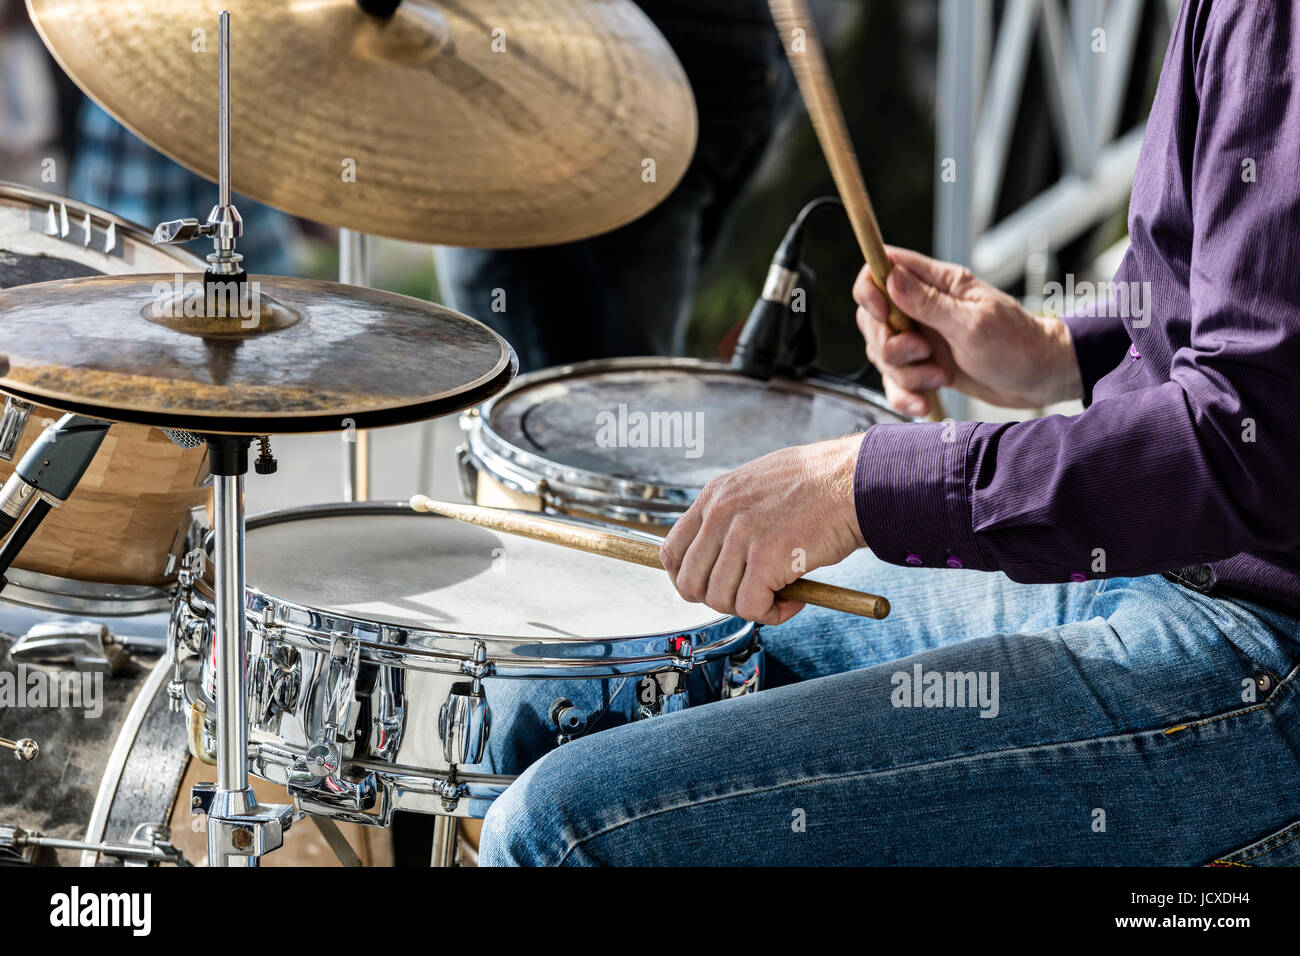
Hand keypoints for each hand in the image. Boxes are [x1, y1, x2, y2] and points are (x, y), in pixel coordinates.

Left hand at [659, 434, 864, 625]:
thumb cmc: (821, 484)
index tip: (710, 588)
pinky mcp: (767, 559)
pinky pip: (752, 608)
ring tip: (780, 595)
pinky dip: (773, 614)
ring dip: (750, 608)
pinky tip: (795, 598)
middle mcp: (721, 514)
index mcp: (715, 495)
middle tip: (750, 595)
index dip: (686, 579)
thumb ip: (733, 515)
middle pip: (689, 582)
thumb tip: (722, 556)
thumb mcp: (759, 484)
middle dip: (718, 599)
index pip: (672, 550)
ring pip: (720, 600)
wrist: (857, 480)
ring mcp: (742, 536)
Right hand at [854, 247, 1082, 415]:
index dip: (871, 289)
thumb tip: (891, 277)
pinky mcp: (925, 366)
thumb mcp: (972, 324)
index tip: (883, 314)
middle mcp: (925, 308)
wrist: (1041, 379)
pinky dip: (904, 395)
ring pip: (883, 354)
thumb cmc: (1018, 345)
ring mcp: (923, 338)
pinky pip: (896, 381)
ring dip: (904, 374)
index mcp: (939, 283)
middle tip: (922, 353)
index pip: (884, 267)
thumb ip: (928, 303)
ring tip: (939, 377)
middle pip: (873, 318)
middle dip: (889, 344)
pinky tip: (924, 402)